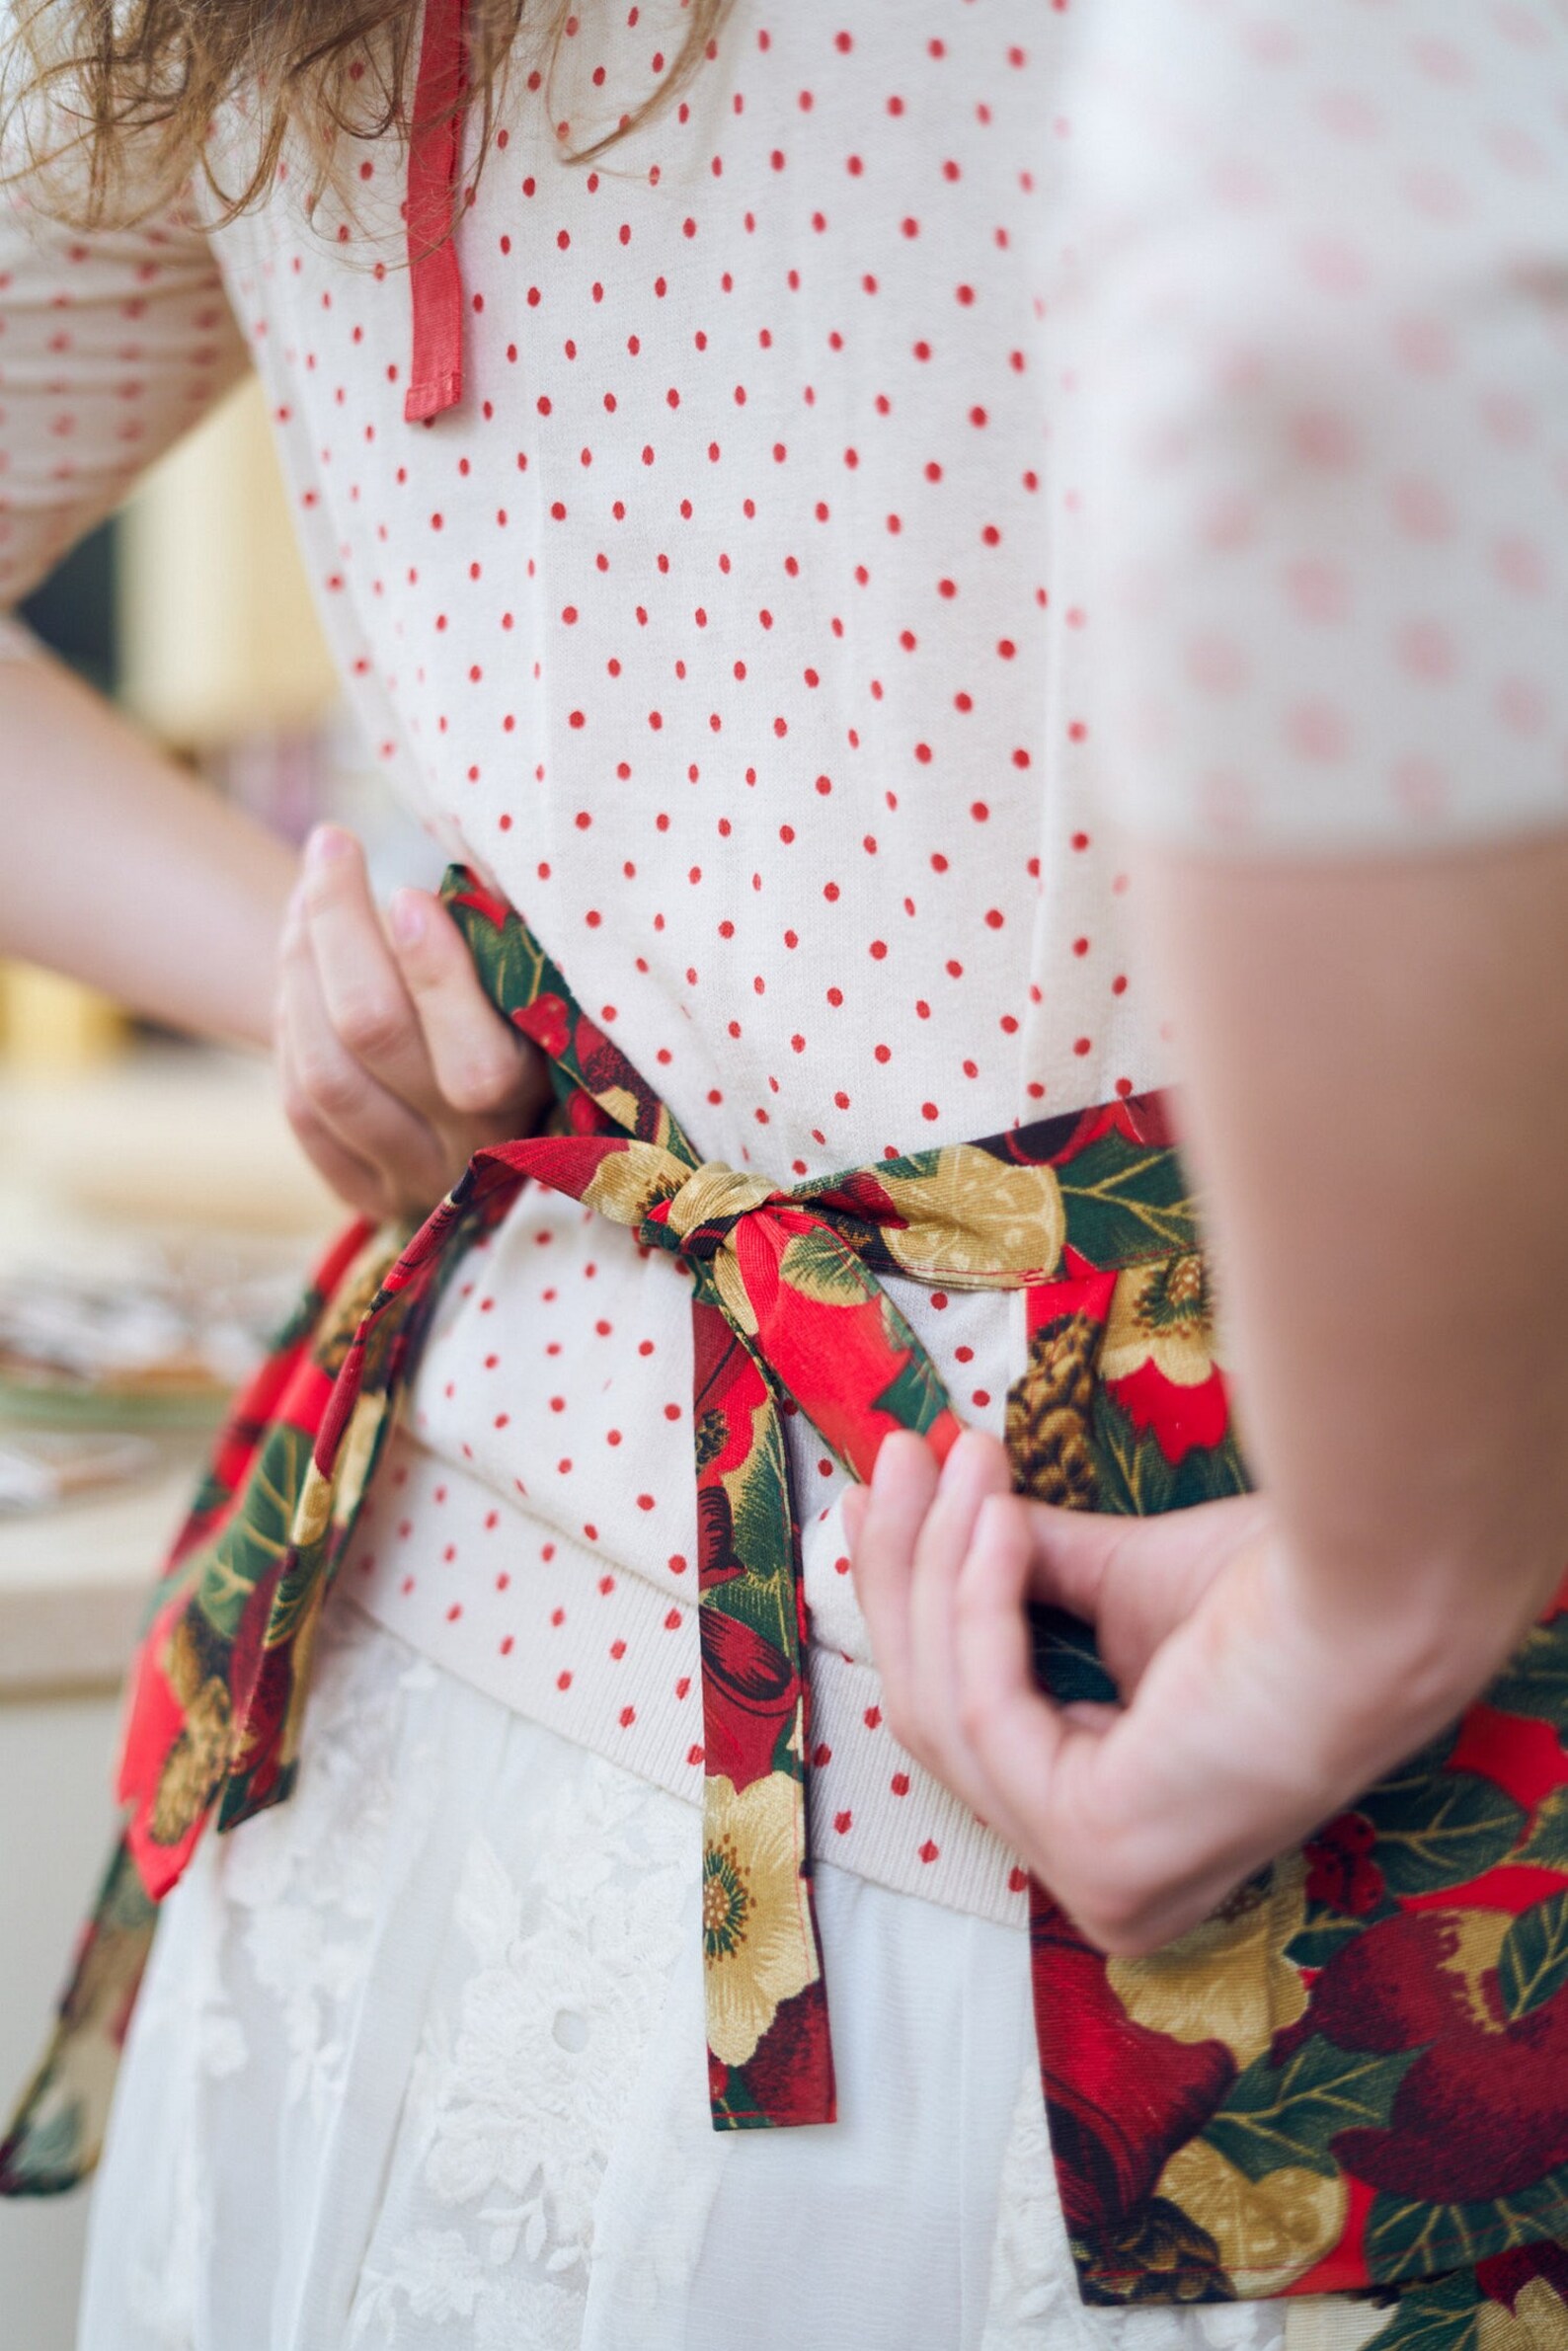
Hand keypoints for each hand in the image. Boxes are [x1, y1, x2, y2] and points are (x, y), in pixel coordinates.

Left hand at [276, 825, 550, 1221]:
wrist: (499, 1121)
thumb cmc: (518, 1013)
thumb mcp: (529, 985)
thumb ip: (503, 944)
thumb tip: (467, 869)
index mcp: (535, 1101)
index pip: (476, 1058)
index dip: (433, 971)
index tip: (404, 892)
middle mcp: (474, 1151)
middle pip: (374, 1037)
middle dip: (341, 926)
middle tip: (332, 845)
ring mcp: (415, 1181)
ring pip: (323, 1073)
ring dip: (300, 969)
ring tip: (308, 897)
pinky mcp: (367, 1195)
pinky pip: (303, 1112)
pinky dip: (290, 1031)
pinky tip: (299, 974)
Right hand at [845, 1428, 1509, 1955]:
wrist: (1376, 1596)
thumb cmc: (1283, 1596)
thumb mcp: (1117, 1587)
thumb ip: (1019, 1575)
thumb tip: (933, 1509)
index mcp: (1119, 1844)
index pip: (969, 1730)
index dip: (913, 1608)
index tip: (884, 1497)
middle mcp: (1110, 1892)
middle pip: (937, 1719)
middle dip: (904, 1574)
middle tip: (896, 1457)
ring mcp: (1106, 1889)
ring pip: (945, 1709)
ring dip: (935, 1564)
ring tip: (957, 1454)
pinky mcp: (1100, 1853)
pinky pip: (984, 1705)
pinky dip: (978, 1596)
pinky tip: (998, 1513)